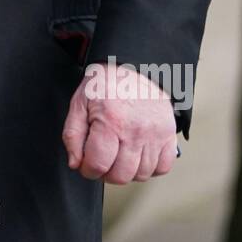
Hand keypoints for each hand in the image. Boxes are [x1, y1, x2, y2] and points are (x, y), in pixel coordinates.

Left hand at [62, 61, 176, 183]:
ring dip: (127, 171)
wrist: (134, 65)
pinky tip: (138, 156)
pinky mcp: (169, 134)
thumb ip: (72, 135)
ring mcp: (155, 134)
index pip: (98, 165)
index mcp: (111, 121)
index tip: (87, 164)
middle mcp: (135, 130)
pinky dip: (150, 168)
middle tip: (102, 160)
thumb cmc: (105, 83)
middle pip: (120, 175)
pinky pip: (163, 167)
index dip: (88, 170)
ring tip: (119, 156)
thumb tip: (76, 163)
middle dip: (106, 173)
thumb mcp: (79, 103)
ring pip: (141, 174)